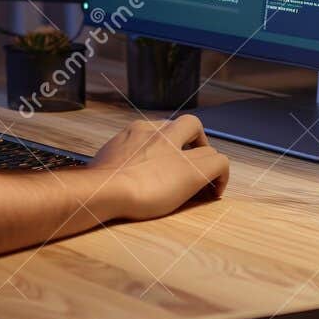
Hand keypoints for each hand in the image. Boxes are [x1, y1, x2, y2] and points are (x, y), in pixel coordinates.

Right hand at [87, 116, 229, 220]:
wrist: (105, 189)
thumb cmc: (97, 183)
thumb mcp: (101, 162)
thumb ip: (112, 161)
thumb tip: (106, 173)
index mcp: (136, 131)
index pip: (162, 129)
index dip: (170, 142)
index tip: (166, 159)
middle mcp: (159, 134)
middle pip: (189, 126)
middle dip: (194, 142)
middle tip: (190, 162)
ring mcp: (177, 151)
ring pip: (207, 146)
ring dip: (207, 161)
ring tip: (204, 180)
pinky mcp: (192, 170)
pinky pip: (220, 163)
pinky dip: (222, 177)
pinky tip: (214, 192)